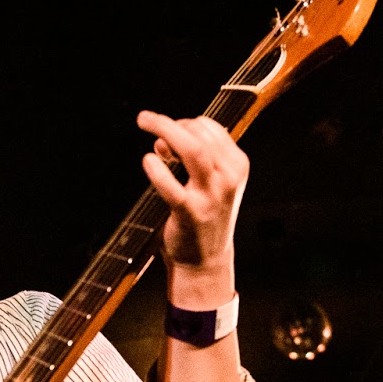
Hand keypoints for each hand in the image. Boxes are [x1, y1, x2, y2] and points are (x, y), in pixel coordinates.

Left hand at [137, 111, 246, 301]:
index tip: (169, 132)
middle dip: (170, 123)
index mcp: (237, 166)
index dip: (185, 122)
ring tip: (145, 125)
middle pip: (199, 134)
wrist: (206, 261)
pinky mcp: (191, 213)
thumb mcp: (210, 182)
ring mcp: (211, 196)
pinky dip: (157, 169)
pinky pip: (171, 186)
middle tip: (146, 120)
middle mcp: (228, 178)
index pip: (210, 127)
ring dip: (165, 132)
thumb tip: (162, 140)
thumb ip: (191, 158)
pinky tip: (149, 162)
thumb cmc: (204, 215)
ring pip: (191, 150)